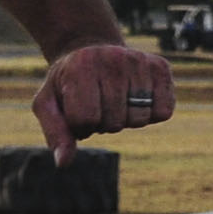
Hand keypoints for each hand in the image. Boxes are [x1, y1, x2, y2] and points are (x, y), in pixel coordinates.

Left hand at [32, 45, 175, 165]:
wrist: (90, 50)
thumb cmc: (67, 84)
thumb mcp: (48, 104)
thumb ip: (55, 133)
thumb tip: (63, 163)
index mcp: (81, 67)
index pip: (87, 119)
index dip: (80, 125)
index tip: (76, 111)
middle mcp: (112, 59)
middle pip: (115, 122)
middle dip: (103, 123)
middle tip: (97, 105)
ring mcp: (139, 60)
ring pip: (139, 119)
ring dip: (126, 119)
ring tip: (115, 100)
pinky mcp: (161, 67)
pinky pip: (164, 112)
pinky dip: (151, 114)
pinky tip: (136, 99)